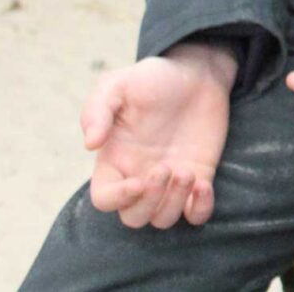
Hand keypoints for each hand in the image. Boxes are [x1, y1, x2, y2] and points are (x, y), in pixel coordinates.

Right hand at [82, 41, 234, 227]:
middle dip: (149, 202)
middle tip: (166, 168)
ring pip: (162, 219)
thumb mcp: (117, 84)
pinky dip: (200, 210)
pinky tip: (204, 185)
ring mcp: (170, 181)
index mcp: (114, 160)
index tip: (138, 181)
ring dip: (174, 203)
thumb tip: (90, 144)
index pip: (104, 199)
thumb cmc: (152, 78)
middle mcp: (139, 176)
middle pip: (133, 217)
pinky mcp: (199, 177)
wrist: (197, 73)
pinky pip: (196, 214)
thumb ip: (98, 110)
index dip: (117, 199)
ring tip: (187, 172)